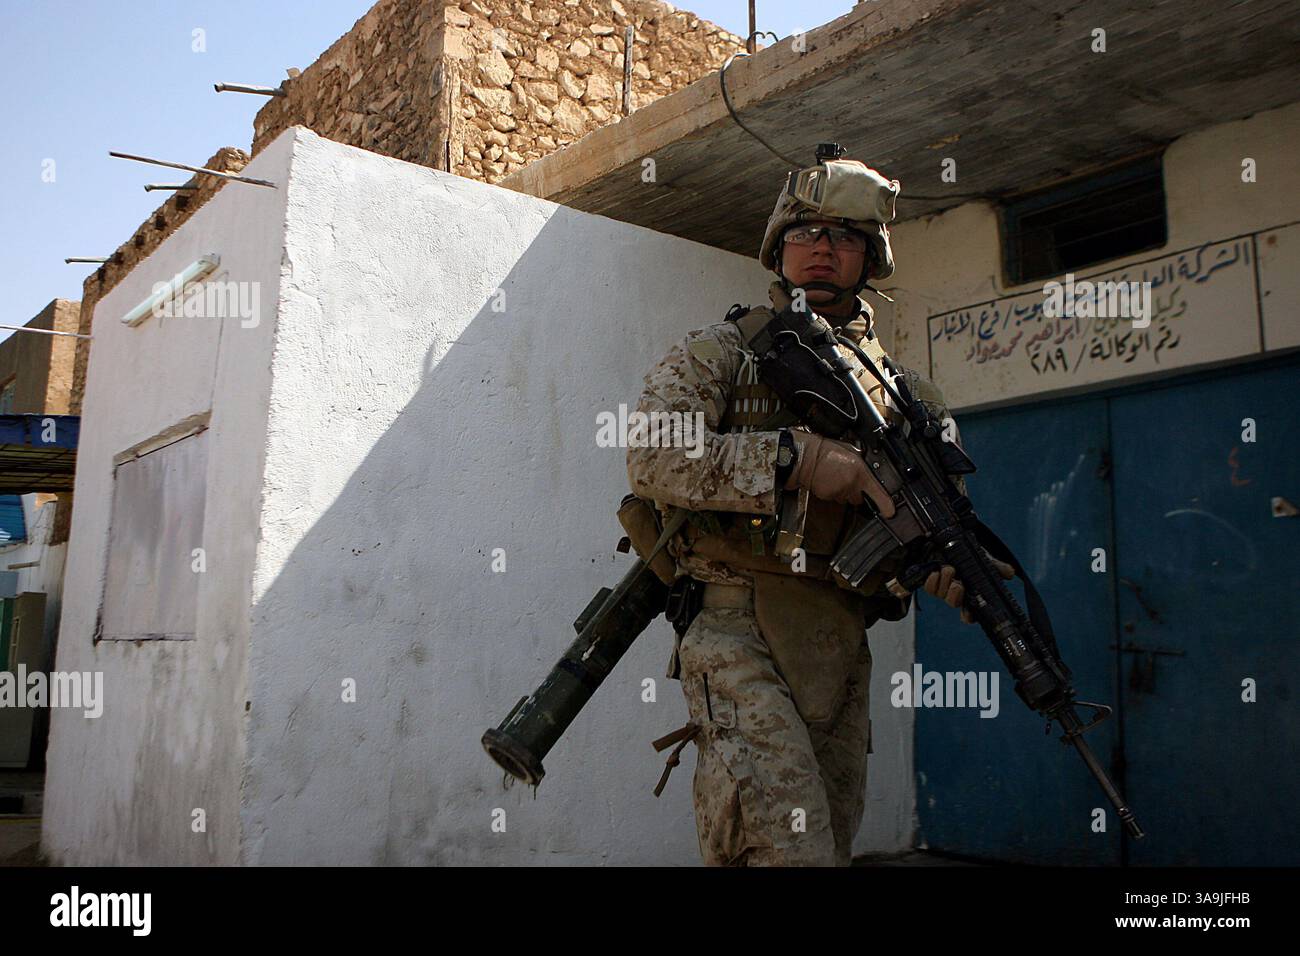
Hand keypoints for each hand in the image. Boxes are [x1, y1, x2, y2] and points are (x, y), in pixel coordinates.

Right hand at [787, 432, 895, 516]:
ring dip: (846, 491)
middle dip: (859, 491)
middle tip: (851, 479)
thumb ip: (861, 463)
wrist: (805, 457)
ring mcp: (839, 492)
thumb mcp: (851, 450)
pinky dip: (835, 491)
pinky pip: (836, 498)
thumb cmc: (825, 451)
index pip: (877, 493)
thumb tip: (868, 469)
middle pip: (861, 498)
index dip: (885, 504)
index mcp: (860, 472)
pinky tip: (830, 480)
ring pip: (848, 498)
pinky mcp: (828, 497)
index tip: (890, 511)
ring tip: (838, 477)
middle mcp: (851, 484)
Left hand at [886, 553, 1015, 623]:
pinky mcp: (929, 581)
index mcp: (970, 592)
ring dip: (945, 582)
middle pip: (954, 603)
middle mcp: (955, 592)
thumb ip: (996, 566)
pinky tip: (935, 571)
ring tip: (949, 569)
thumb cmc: (966, 552)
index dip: (969, 616)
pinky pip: (929, 587)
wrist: (946, 540)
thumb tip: (1010, 573)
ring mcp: (941, 587)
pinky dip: (932, 580)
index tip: (968, 614)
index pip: (970, 612)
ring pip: (941, 594)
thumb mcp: (983, 558)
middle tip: (959, 584)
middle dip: (956, 595)